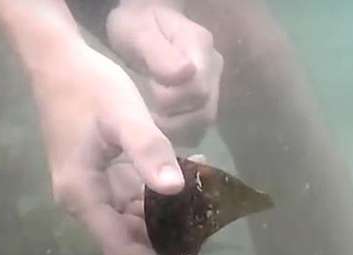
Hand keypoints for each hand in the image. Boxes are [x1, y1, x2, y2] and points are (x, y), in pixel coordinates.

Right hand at [31, 37, 202, 254]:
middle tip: (212, 228)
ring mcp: (94, 191)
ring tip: (208, 196)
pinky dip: (164, 194)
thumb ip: (149, 151)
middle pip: (131, 242)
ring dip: (172, 215)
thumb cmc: (88, 87)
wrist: (58, 60)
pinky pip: (137, 199)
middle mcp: (85, 202)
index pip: (122, 251)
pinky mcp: (103, 178)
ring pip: (137, 221)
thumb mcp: (124, 115)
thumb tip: (175, 188)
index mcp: (83, 197)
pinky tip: (194, 170)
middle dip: (172, 241)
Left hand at [106, 1, 222, 146]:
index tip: (148, 94)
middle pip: (205, 111)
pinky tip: (160, 126)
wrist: (146, 22)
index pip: (198, 88)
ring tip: (152, 121)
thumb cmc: (139, 24)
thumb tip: (184, 74)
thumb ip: (159, 53)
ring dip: (176, 131)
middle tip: (147, 113)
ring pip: (204, 124)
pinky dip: (179, 134)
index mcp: (200, 46)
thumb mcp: (139, 31)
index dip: (172, 100)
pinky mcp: (205, 102)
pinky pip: (198, 128)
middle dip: (173, 119)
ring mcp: (213, 86)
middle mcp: (214, 68)